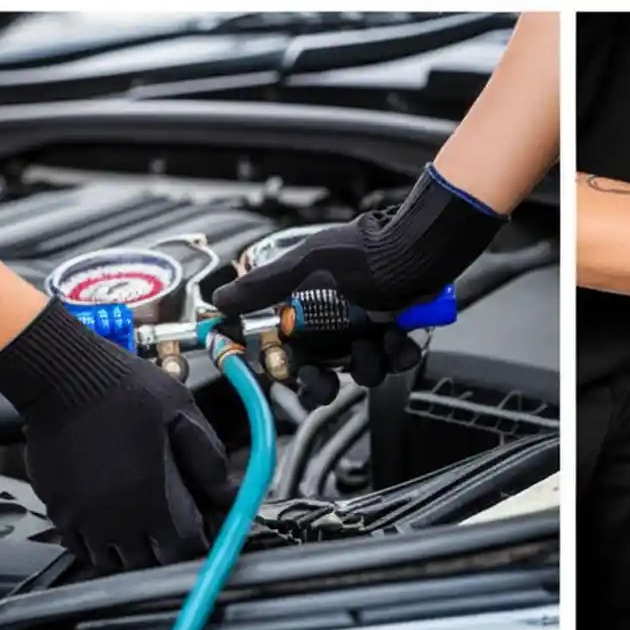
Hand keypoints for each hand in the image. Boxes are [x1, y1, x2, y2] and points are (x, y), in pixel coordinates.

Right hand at [0, 302, 233, 572]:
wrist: (66, 378)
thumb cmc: (125, 390)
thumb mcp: (183, 415)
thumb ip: (207, 459)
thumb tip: (229, 492)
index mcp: (152, 498)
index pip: (182, 550)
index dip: (197, 543)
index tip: (202, 530)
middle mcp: (115, 518)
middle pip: (146, 562)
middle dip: (164, 549)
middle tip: (173, 527)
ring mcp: (82, 518)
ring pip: (110, 559)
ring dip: (129, 550)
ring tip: (142, 526)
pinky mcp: (58, 509)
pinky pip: (78, 545)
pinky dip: (96, 542)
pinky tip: (109, 520)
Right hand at [211, 164, 503, 390]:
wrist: (409, 246)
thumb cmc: (358, 252)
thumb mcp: (305, 265)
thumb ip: (263, 286)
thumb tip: (219, 299)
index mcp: (310, 314)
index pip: (290, 356)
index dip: (289, 369)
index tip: (291, 370)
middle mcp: (338, 327)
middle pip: (325, 376)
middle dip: (324, 383)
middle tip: (327, 379)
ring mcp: (370, 333)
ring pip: (363, 372)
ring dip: (367, 363)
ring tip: (373, 339)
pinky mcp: (399, 335)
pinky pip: (398, 360)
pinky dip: (399, 353)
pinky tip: (398, 338)